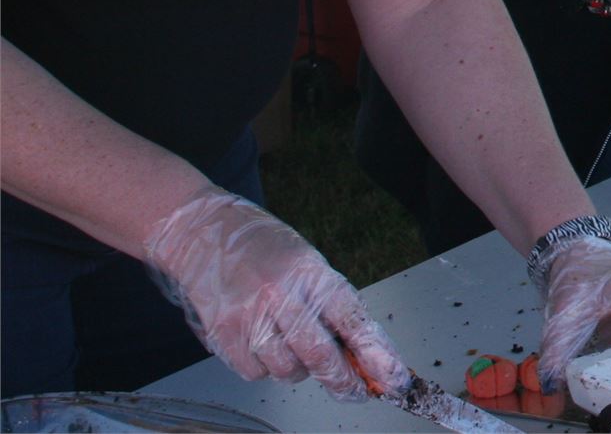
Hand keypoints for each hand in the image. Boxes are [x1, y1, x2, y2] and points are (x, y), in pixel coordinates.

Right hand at [143, 191, 407, 400]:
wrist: (204, 232)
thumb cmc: (265, 248)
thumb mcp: (309, 263)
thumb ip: (332, 304)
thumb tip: (360, 350)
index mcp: (311, 272)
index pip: (352, 321)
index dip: (376, 355)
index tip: (392, 378)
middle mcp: (281, 294)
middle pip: (320, 355)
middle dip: (343, 381)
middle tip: (355, 390)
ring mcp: (249, 316)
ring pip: (287, 370)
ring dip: (299, 370)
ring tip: (294, 346)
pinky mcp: (223, 333)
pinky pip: (255, 372)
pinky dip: (265, 368)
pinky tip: (264, 345)